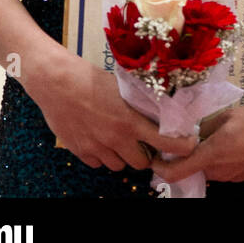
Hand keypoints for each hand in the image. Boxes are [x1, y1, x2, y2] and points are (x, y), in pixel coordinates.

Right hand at [21, 50, 196, 171]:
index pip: (163, 142)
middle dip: (146, 155)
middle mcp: (114, 139)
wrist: (55, 82)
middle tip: (145, 141)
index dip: (179, 147)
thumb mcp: (119, 86)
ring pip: (118, 166)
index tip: (188, 144)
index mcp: (128, 121)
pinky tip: (101, 139)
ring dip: (123, 156)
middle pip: (141, 163)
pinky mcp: (80, 151)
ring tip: (121, 139)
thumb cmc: (87, 77)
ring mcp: (96, 148)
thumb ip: (136, 101)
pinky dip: (103, 156)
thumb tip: (155, 105)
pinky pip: (98, 163)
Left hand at [151, 101, 243, 184]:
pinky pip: (227, 170)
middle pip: (194, 170)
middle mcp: (220, 172)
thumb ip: (206, 126)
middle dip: (188, 158)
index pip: (177, 172)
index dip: (161, 169)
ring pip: (211, 171)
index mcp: (211, 156)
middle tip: (187, 140)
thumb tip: (193, 132)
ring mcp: (234, 177)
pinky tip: (235, 143)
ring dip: (207, 158)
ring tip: (215, 137)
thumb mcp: (228, 116)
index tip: (154, 161)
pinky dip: (223, 160)